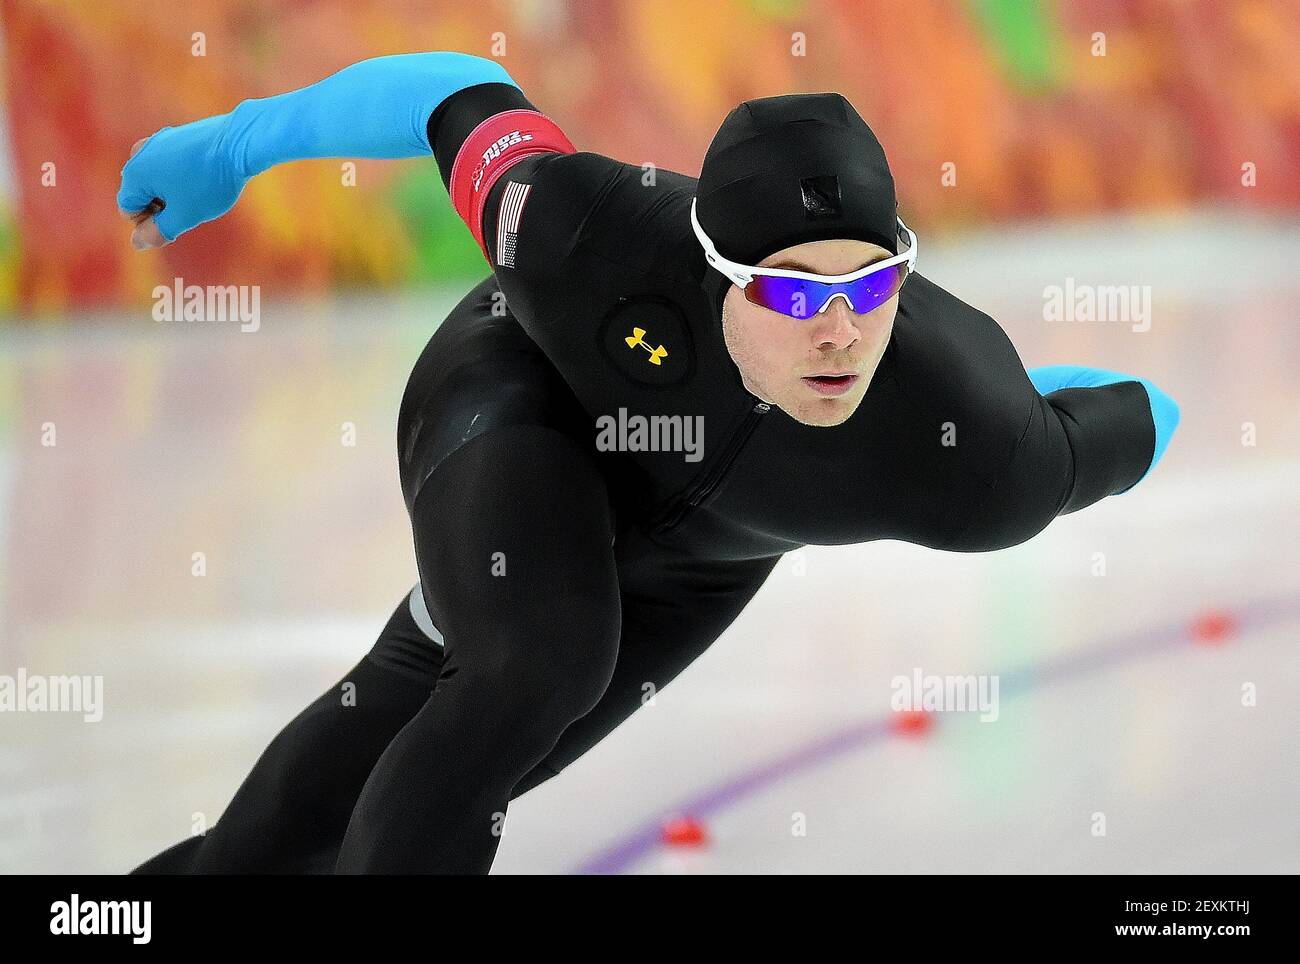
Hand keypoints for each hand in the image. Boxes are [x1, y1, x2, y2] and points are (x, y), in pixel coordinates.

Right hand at [117, 113, 248, 248]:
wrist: (237, 143)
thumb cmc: (209, 182)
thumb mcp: (184, 215)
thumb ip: (158, 232)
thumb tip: (137, 243)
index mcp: (134, 173)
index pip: (128, 210)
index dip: (150, 224)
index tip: (177, 222)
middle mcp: (139, 153)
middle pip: (140, 194)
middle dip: (161, 208)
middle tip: (190, 209)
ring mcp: (157, 141)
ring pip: (156, 180)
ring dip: (172, 194)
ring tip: (198, 195)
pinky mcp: (175, 136)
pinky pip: (169, 166)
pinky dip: (181, 179)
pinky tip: (203, 180)